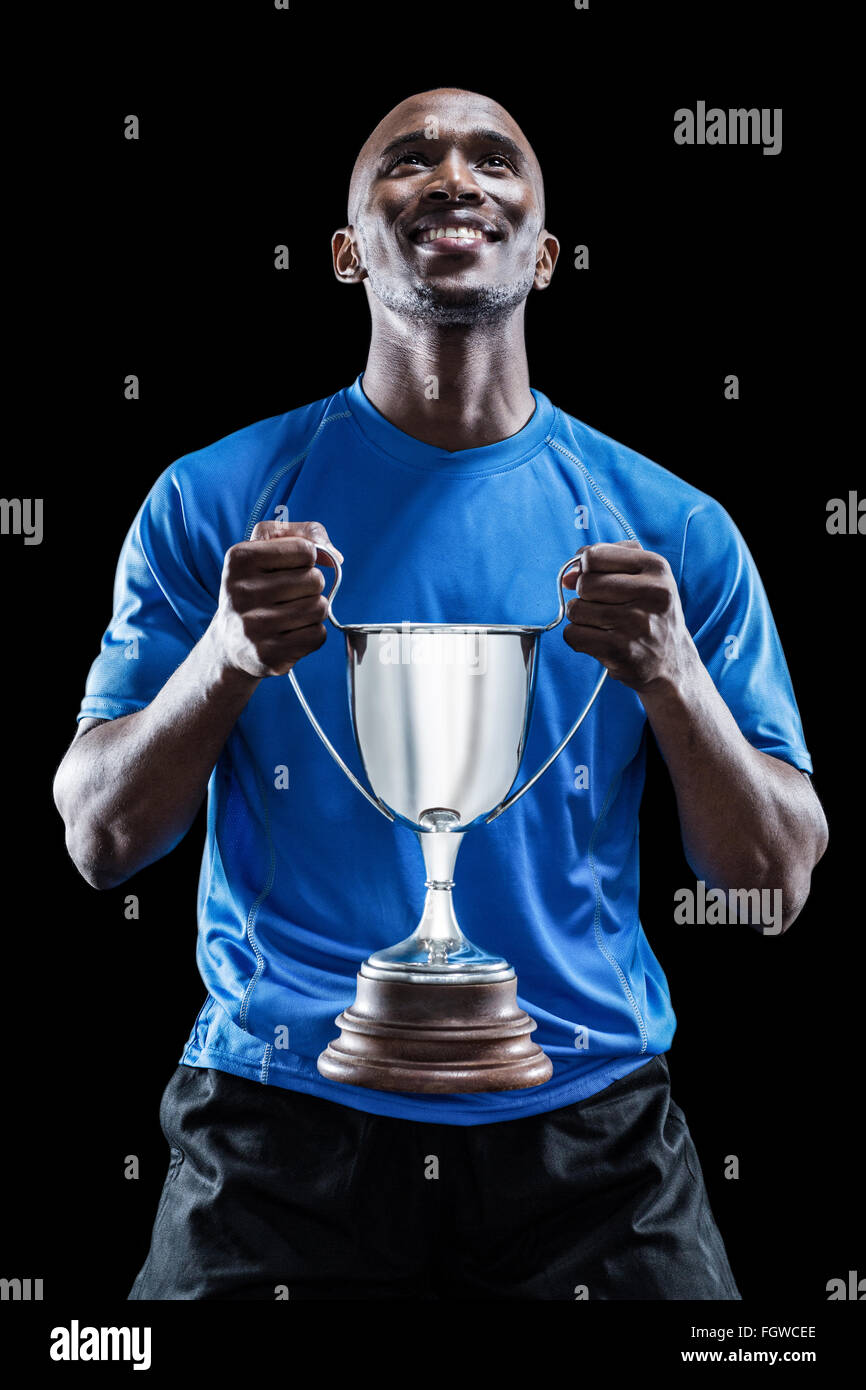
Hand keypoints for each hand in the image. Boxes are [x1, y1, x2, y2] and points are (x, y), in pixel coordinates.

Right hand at [211, 520, 342, 678]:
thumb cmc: (256, 587)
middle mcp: (241, 592)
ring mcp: (253, 627)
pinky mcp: (267, 655)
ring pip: (319, 608)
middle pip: (315, 580)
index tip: (287, 569)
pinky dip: (312, 634)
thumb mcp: (268, 548)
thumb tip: (336, 556)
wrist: (231, 643)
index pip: (305, 549)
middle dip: (310, 587)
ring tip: (289, 614)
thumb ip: (305, 534)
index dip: (305, 559)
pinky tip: (289, 634)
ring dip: (313, 610)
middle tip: (288, 596)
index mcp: (239, 558)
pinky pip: (317, 635)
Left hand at [562, 539, 696, 692]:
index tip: (597, 579)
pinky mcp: (621, 650)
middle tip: (605, 607)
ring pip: (575, 609)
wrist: (671, 660)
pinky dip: (578, 638)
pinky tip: (600, 640)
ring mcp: (636, 623)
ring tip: (605, 624)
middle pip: (584, 584)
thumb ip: (603, 560)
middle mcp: (651, 593)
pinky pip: (573, 635)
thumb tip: (567, 576)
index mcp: (656, 567)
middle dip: (585, 595)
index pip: (594, 556)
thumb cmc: (648, 610)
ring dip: (581, 618)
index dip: (586, 568)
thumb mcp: (641, 575)